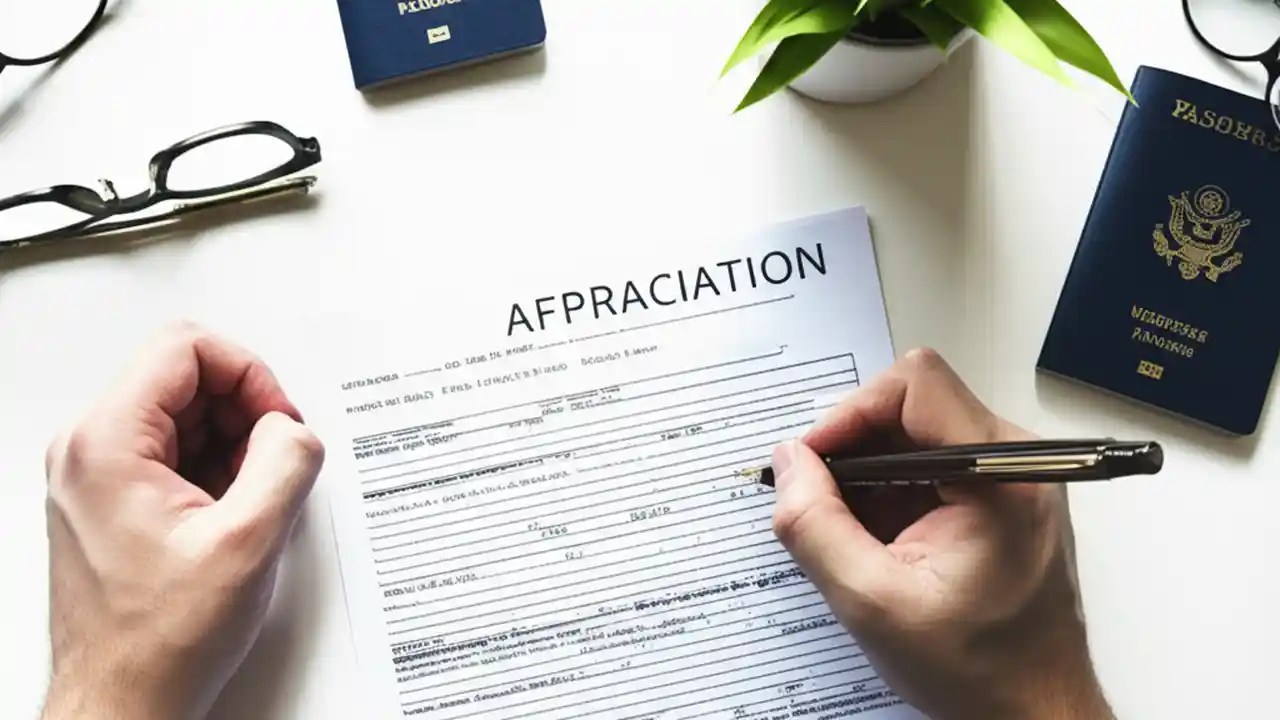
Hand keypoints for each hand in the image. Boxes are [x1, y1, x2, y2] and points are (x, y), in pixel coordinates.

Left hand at [41, 324, 324, 719]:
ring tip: (254, 499)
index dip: (250, 373)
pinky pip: (177, 454)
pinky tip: (235, 515)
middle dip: (246, 410)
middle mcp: (90, 451)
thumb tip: (293, 428)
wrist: (122, 703)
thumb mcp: (249, 542)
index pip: (185, 348)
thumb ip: (286, 462)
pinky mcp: (113, 500)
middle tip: (277, 460)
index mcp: (106, 444)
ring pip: (185, 416)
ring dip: (236, 444)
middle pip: (185, 377)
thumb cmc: (160, 640)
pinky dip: (218, 471)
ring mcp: (97, 476)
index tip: (279, 419)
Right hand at [771, 349, 1110, 719]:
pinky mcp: (999, 496)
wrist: (1034, 713)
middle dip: (853, 446)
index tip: (814, 460)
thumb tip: (788, 463)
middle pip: (912, 404)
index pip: (915, 385)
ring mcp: (1009, 478)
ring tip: (852, 532)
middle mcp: (1014, 462)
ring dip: (869, 473)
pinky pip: (930, 464)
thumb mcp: (873, 603)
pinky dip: (890, 491)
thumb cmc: (978, 670)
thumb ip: (816, 526)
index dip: (851, 412)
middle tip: (819, 499)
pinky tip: (878, 541)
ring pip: (915, 433)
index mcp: (1001, 477)